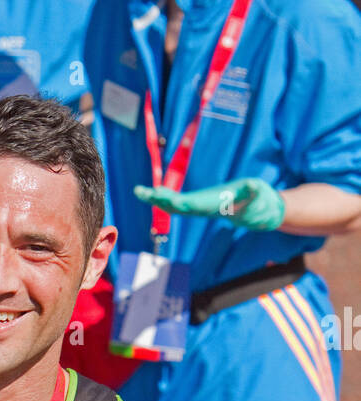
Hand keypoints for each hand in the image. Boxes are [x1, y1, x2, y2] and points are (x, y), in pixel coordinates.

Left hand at [134, 178, 285, 230]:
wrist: (260, 214)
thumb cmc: (260, 203)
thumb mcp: (259, 195)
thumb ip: (254, 192)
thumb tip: (253, 185)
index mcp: (213, 206)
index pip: (190, 204)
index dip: (175, 200)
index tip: (161, 195)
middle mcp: (203, 209)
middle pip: (177, 206)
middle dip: (159, 199)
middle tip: (140, 191)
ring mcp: (201, 208)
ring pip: (175, 206)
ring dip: (157, 200)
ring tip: (139, 191)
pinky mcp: (201, 205)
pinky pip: (179, 204)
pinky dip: (166, 198)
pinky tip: (154, 193)